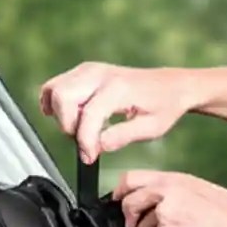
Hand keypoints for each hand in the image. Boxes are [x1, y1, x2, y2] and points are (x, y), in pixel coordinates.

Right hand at [39, 62, 193, 163]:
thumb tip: (97, 146)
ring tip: (79, 128)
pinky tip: (69, 117)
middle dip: (67, 126)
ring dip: (60, 115)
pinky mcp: (84, 71)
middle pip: (62, 97)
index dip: (85, 141)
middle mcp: (100, 75)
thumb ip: (122, 137)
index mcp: (118, 88)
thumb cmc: (164, 106)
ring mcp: (89, 70)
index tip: (89, 157)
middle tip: (85, 141)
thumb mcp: (151, 128)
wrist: (172, 85)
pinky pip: (56, 85)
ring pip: (54, 89)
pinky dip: (55, 103)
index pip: (88, 115)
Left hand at [114, 169, 226, 226]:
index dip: (120, 191)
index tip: (118, 200)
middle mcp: (167, 195)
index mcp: (176, 180)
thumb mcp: (203, 191)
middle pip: (129, 205)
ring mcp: (165, 216)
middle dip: (130, 220)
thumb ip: (175, 191)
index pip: (132, 178)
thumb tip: (155, 198)